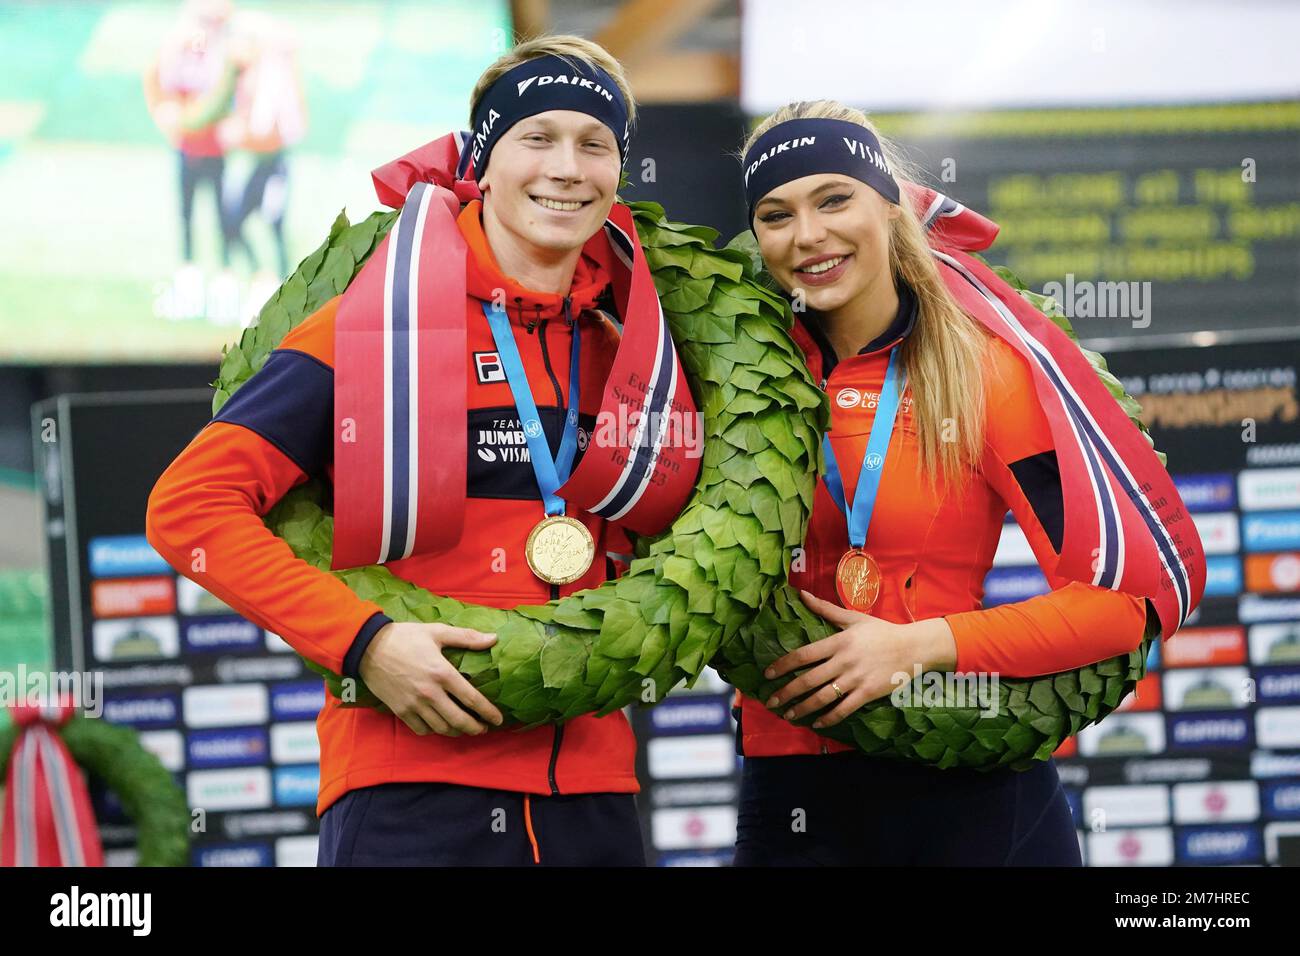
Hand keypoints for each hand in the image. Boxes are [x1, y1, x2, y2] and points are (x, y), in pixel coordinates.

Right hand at [359, 622, 503, 736]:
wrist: (368, 647)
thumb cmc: (405, 637)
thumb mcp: (437, 632)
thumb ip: (466, 637)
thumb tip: (493, 638)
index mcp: (442, 673)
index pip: (472, 699)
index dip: (488, 712)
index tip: (498, 719)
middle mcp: (430, 693)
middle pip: (458, 720)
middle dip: (475, 728)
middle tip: (484, 729)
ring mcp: (414, 704)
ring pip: (441, 728)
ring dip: (456, 731)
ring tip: (465, 728)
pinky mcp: (400, 710)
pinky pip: (421, 729)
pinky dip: (434, 731)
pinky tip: (440, 726)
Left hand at [763, 589, 956, 727]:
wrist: (913, 647)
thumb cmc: (881, 631)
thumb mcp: (853, 618)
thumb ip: (825, 609)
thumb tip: (802, 594)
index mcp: (838, 642)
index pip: (803, 655)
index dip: (783, 665)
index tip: (768, 675)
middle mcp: (843, 662)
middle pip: (808, 680)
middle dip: (786, 693)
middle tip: (770, 702)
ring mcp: (855, 679)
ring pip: (822, 697)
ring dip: (802, 708)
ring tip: (788, 715)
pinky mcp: (868, 693)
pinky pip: (844, 709)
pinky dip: (829, 718)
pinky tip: (817, 723)